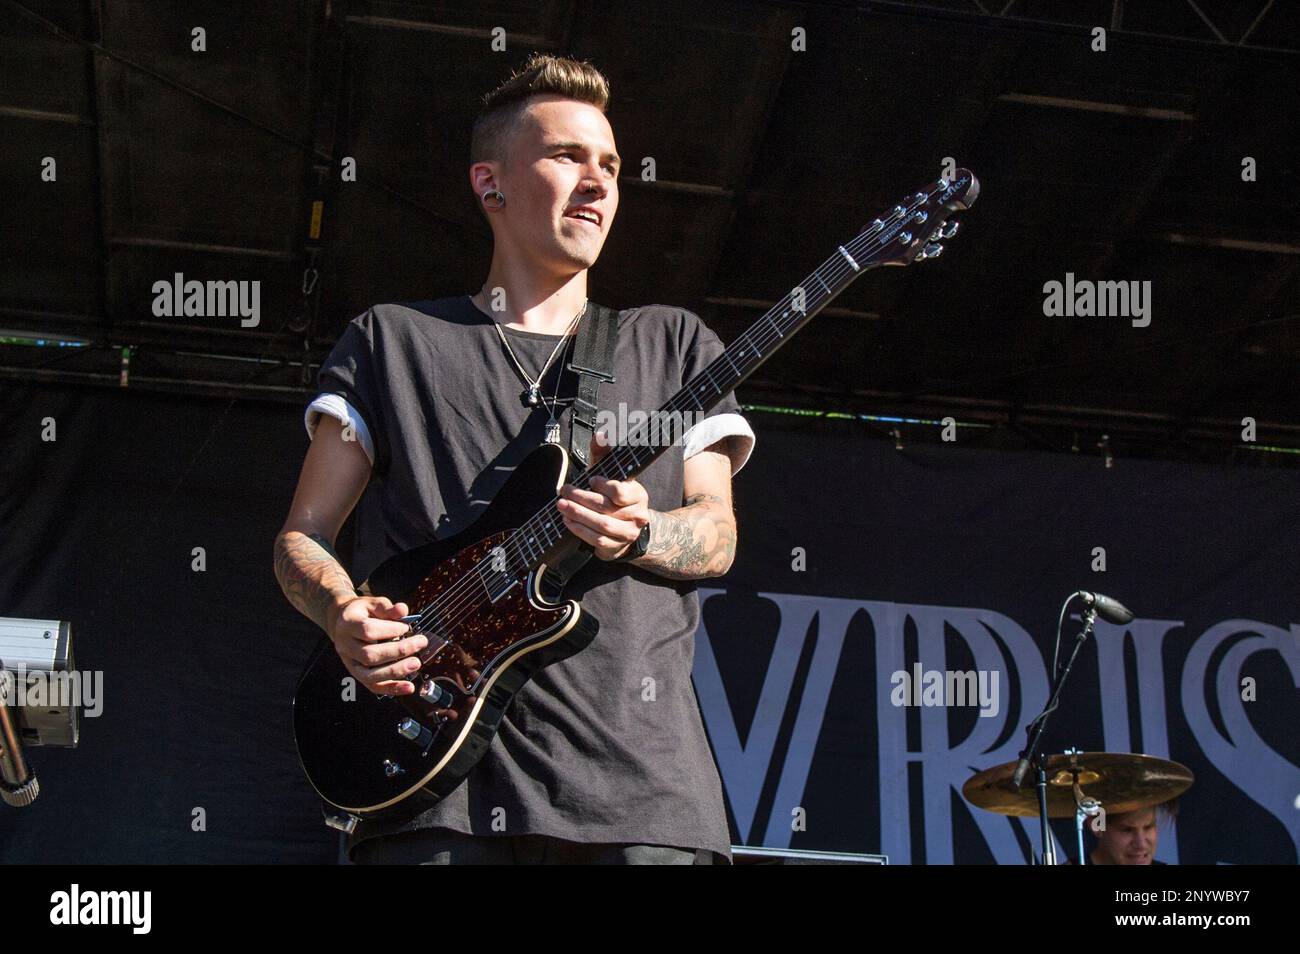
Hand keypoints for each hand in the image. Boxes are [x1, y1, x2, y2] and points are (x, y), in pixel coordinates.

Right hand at [327, 596, 426, 696]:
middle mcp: (345, 646)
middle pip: (369, 655)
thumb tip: (403, 610)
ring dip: (395, 671)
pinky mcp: (357, 674)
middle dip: (398, 651)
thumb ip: (387, 608)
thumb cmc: (361, 613)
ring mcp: (350, 663)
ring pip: (369, 675)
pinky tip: (408, 687)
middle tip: (419, 643)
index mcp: (348, 624)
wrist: (342, 623)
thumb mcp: (372, 604)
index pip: (367, 630)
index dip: (389, 630)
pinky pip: (373, 686)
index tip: (406, 627)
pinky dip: (392, 688)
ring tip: (416, 663)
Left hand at [557, 431, 650, 560]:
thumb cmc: (613, 495)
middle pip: (607, 508)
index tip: (590, 479)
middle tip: (564, 491)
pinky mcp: (617, 548)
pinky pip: (597, 541)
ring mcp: (628, 534)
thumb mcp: (611, 473)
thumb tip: (600, 435)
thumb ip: (604, 453)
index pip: (622, 492)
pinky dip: (580, 531)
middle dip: (581, 498)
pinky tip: (567, 521)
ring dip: (578, 515)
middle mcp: (638, 516)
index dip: (604, 486)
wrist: (627, 528)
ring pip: (602, 526)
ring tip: (561, 506)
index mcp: (638, 495)